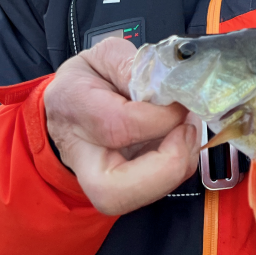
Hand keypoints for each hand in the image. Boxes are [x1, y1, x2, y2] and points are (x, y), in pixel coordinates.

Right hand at [44, 37, 199, 215]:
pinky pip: (153, 189)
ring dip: (178, 165)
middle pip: (113, 193)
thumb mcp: (105, 55)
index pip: (119, 126)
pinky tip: (180, 138)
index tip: (179, 100)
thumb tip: (161, 84)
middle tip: (186, 131)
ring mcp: (100, 178)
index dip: (160, 117)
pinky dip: (178, 166)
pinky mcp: (122, 186)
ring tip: (187, 128)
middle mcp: (82, 155)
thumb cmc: (88, 79)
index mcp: (75, 108)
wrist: (68, 105)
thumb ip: (131, 65)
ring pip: (135, 200)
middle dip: (166, 168)